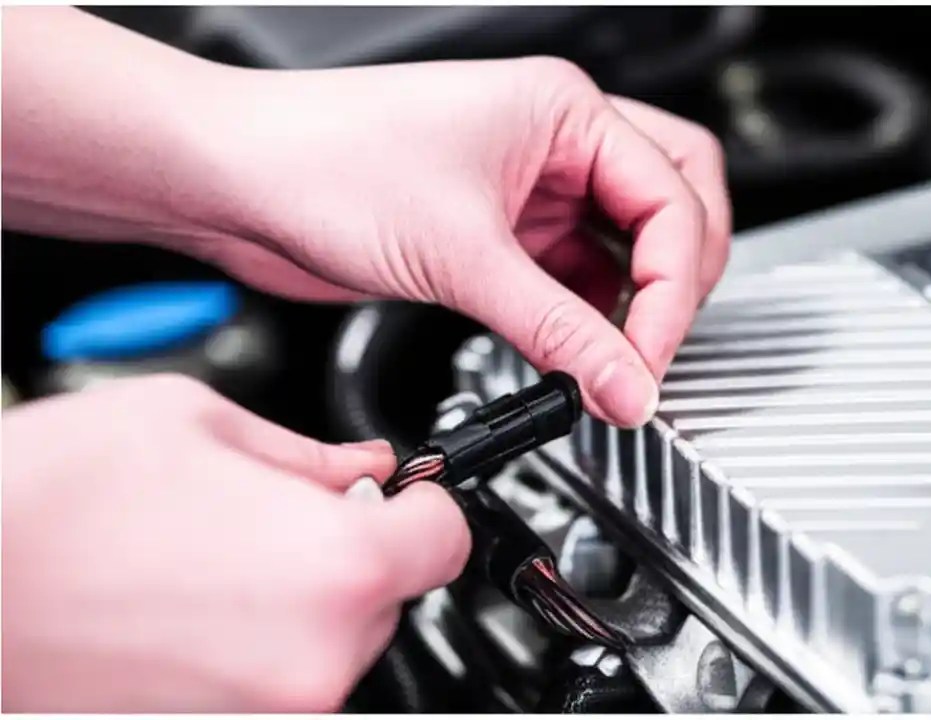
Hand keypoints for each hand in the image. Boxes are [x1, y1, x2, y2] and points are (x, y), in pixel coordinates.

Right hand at [0, 375, 468, 711]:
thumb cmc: (41, 505)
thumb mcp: (195, 423)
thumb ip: (308, 454)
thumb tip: (364, 467)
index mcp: (335, 567)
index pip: (445, 538)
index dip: (423, 506)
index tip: (400, 496)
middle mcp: (313, 661)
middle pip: (387, 594)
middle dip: (344, 549)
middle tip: (266, 515)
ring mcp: (267, 715)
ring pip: (328, 641)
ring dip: (292, 600)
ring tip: (201, 560)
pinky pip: (271, 681)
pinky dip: (247, 645)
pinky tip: (181, 604)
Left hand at [191, 58, 730, 427]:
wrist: (234, 180)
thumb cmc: (322, 161)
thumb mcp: (463, 255)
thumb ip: (558, 331)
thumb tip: (626, 386)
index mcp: (566, 112)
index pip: (672, 199)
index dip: (672, 288)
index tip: (645, 361)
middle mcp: (558, 143)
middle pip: (674, 205)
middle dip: (680, 279)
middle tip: (657, 346)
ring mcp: (532, 187)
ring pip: (626, 246)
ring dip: (630, 304)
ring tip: (612, 362)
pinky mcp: (500, 232)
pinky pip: (573, 277)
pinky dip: (584, 318)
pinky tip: (573, 352)